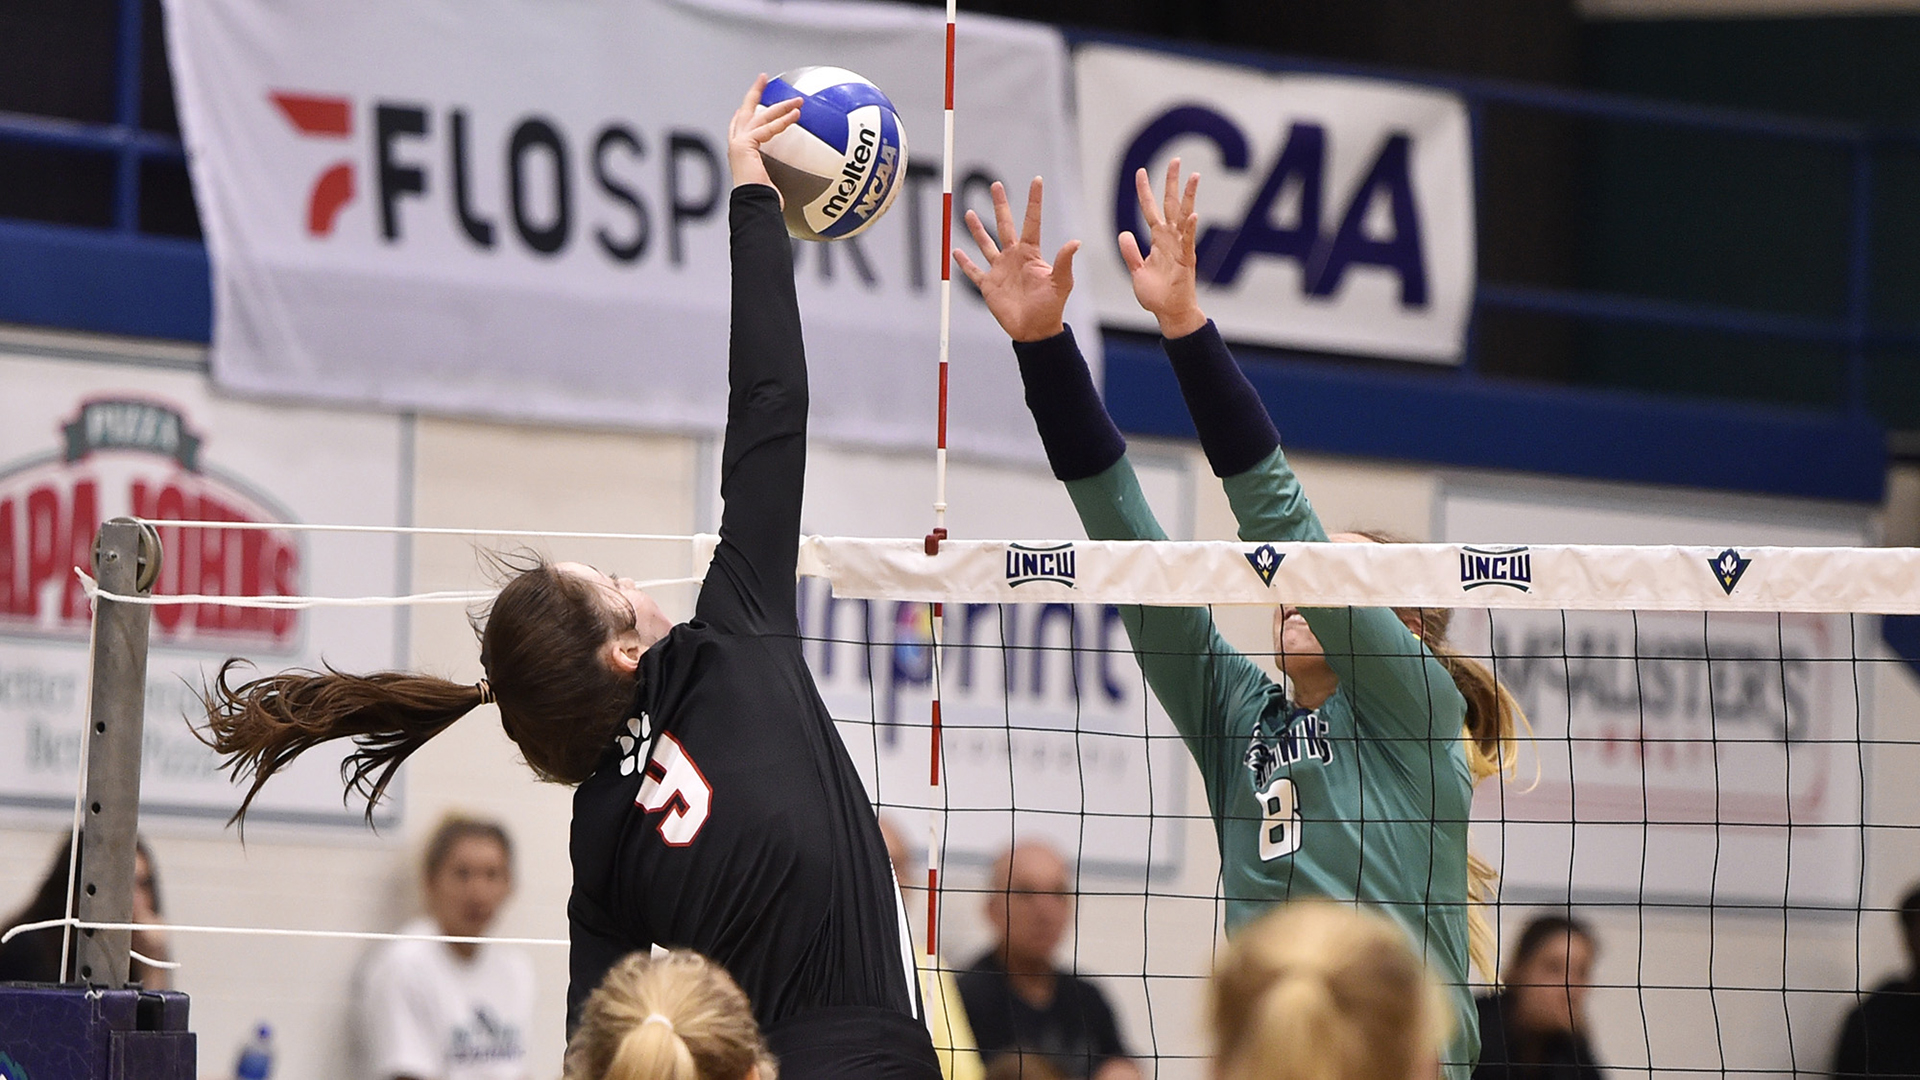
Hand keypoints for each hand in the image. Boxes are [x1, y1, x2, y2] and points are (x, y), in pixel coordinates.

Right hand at [727, 75, 801, 197]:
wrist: (752, 207)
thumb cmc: (763, 204)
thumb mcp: (774, 187)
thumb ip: (781, 178)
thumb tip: (800, 186)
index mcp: (740, 154)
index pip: (740, 127)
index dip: (745, 112)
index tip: (752, 103)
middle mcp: (735, 145)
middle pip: (744, 111)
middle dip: (754, 93)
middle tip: (763, 78)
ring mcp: (737, 143)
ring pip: (759, 116)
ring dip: (780, 106)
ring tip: (798, 100)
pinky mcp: (743, 145)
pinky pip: (767, 128)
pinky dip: (783, 121)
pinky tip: (797, 115)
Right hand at [952, 177, 1081, 342]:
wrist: (1034, 330)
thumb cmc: (1051, 307)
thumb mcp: (1061, 283)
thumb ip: (1064, 261)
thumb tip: (1075, 241)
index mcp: (1031, 253)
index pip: (1031, 221)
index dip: (1034, 201)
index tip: (1037, 179)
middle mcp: (1014, 257)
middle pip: (1004, 225)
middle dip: (1000, 205)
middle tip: (996, 185)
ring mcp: (999, 270)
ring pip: (985, 243)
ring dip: (977, 229)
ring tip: (968, 212)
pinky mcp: (988, 285)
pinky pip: (973, 271)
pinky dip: (963, 262)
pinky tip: (955, 251)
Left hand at [1118, 159, 1205, 338]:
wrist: (1169, 312)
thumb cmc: (1156, 294)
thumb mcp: (1136, 271)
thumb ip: (1130, 252)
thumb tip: (1124, 232)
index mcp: (1157, 240)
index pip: (1149, 209)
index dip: (1145, 191)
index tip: (1141, 171)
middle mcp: (1170, 239)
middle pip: (1170, 204)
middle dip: (1172, 182)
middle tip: (1176, 160)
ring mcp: (1180, 247)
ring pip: (1184, 216)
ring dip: (1188, 196)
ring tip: (1193, 176)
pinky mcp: (1187, 260)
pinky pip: (1188, 240)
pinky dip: (1190, 227)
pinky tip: (1193, 213)